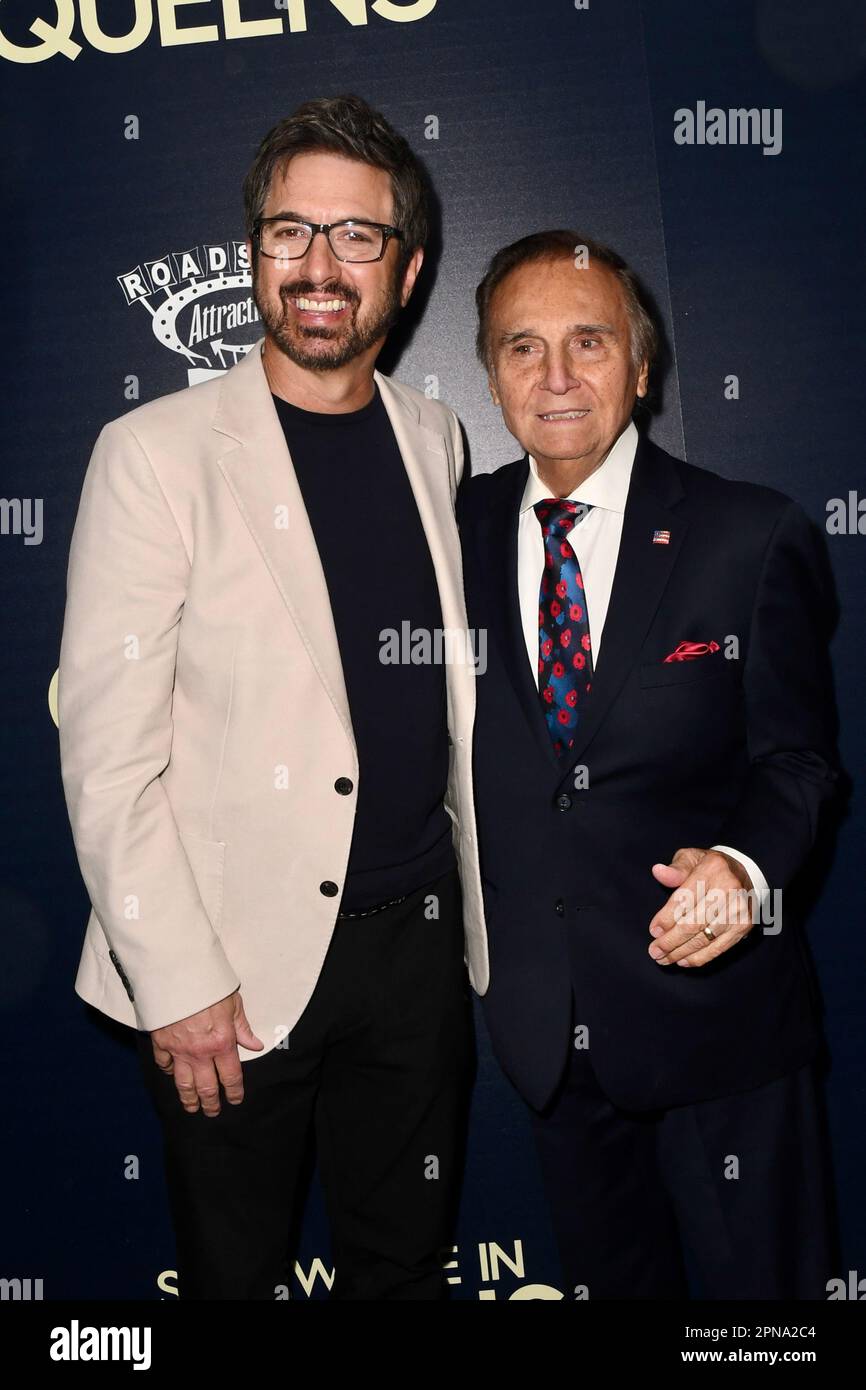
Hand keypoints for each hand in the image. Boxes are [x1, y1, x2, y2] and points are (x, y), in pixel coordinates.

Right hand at [149, 990, 263, 1115]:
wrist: (177, 973)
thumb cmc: (209, 985)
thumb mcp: (233, 1003)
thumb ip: (243, 1028)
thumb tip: (256, 1045)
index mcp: (222, 1042)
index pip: (230, 1076)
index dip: (234, 1092)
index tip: (235, 1099)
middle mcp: (200, 1052)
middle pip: (206, 1087)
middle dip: (211, 1103)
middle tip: (213, 1112)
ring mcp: (178, 1049)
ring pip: (183, 1083)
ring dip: (188, 1098)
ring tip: (192, 1107)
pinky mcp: (160, 1041)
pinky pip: (163, 1063)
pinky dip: (167, 1071)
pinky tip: (170, 1074)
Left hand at [647, 848, 754, 966]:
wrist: (742, 873)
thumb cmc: (709, 867)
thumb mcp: (691, 858)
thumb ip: (675, 868)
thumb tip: (658, 872)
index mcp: (712, 869)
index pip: (685, 899)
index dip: (667, 918)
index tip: (653, 931)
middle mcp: (728, 889)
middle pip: (693, 923)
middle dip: (670, 941)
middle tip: (654, 951)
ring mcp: (738, 909)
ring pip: (704, 938)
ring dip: (682, 952)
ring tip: (664, 959)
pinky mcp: (744, 925)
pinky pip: (719, 947)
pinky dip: (700, 957)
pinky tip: (684, 961)